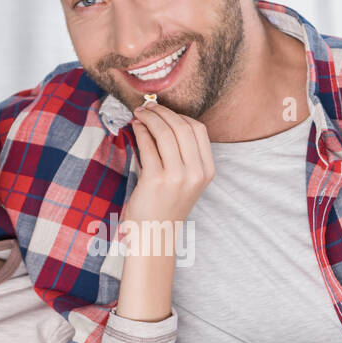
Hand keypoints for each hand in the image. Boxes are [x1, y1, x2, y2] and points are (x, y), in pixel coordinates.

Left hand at [121, 101, 214, 232]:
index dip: (179, 115)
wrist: (154, 235)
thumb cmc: (166, 205)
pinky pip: (147, 146)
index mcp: (207, 171)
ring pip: (164, 133)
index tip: (164, 111)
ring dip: (149, 118)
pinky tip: (135, 128)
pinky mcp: (156, 180)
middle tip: (147, 107)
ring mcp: (176, 177)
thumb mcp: (185, 180)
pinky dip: (140, 132)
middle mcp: (195, 173)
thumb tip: (164, 119)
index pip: (198, 130)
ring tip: (139, 114)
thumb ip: (182, 154)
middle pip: (181, 127)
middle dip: (162, 112)